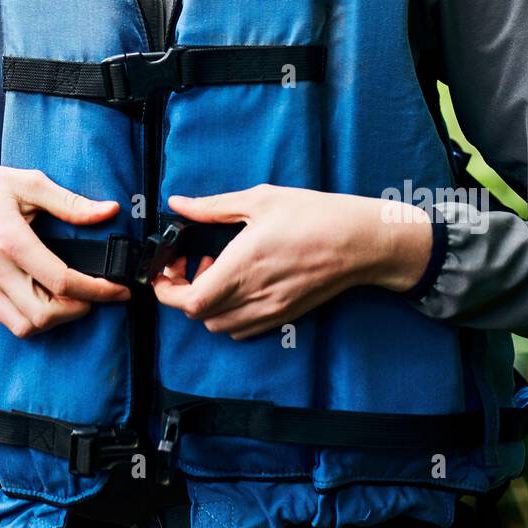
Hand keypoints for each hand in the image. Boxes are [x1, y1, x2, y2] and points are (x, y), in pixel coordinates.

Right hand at [0, 160, 130, 338]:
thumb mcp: (27, 183)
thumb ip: (70, 202)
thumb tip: (109, 211)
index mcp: (12, 241)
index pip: (61, 280)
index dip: (98, 289)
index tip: (119, 289)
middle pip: (44, 314)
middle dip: (80, 309)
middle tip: (98, 293)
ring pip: (27, 326)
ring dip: (57, 319)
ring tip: (74, 298)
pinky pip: (11, 321)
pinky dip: (36, 320)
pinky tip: (50, 299)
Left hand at [151, 184, 431, 339]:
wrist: (360, 241)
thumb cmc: (313, 215)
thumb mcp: (259, 199)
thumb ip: (213, 206)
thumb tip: (179, 204)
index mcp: (242, 266)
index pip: (189, 301)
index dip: (168, 289)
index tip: (167, 268)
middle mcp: (254, 295)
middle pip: (200, 316)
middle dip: (183, 294)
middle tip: (189, 264)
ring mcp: (271, 310)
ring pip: (221, 326)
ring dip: (207, 305)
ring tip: (217, 272)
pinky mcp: (286, 315)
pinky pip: (245, 328)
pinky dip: (231, 314)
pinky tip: (241, 285)